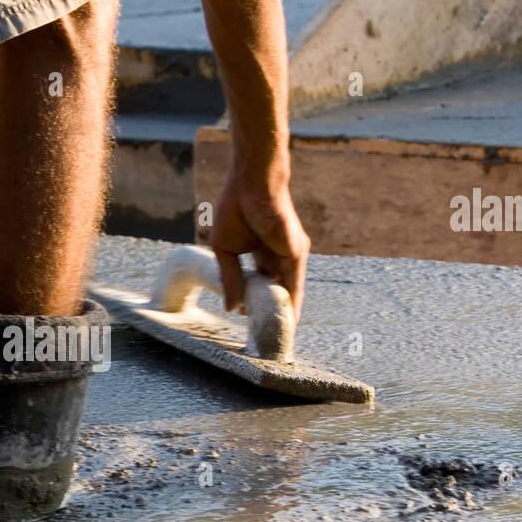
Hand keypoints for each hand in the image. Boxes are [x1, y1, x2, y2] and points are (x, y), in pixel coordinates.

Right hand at [208, 171, 309, 321]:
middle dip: (269, 309)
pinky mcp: (296, 253)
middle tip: (264, 333)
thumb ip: (230, 278)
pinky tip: (290, 323)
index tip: (246, 317)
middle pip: (276, 288)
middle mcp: (277, 254)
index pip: (259, 281)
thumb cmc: (235, 209)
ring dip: (284, 312)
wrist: (251, 185)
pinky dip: (293, 304)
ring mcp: (289, 254)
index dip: (252, 299)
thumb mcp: (225, 250)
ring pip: (288, 290)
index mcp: (259, 250)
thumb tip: (231, 306)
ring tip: (279, 336)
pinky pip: (296, 284)